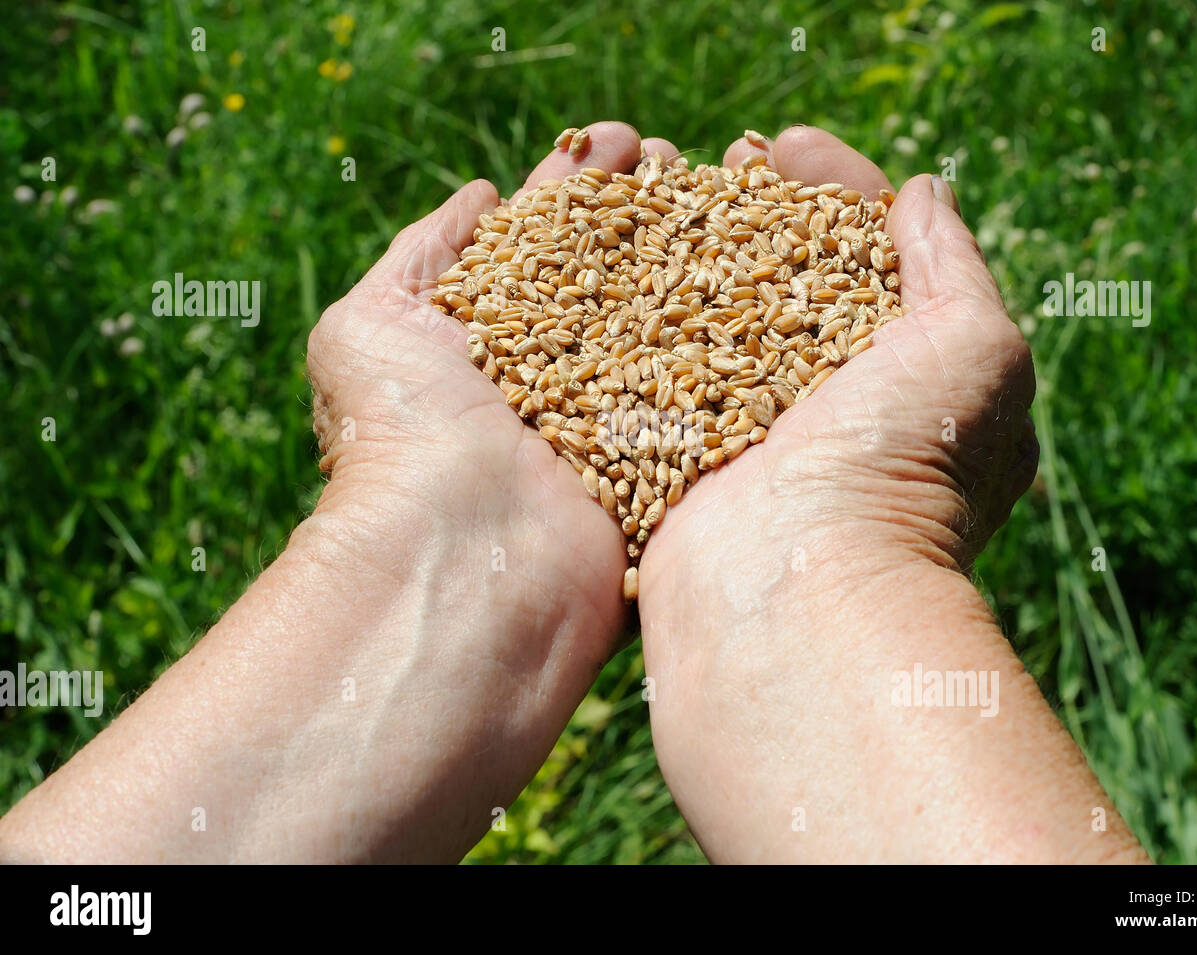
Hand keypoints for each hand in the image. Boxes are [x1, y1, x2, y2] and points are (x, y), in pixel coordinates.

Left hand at [0, 122, 672, 862]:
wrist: (461, 558)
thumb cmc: (400, 436)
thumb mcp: (367, 326)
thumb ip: (420, 257)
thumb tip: (478, 197)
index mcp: (491, 343)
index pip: (543, 246)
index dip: (577, 191)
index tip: (615, 142)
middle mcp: (558, 378)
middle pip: (614, 275)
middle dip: (645, 211)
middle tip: (674, 159)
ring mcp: (619, 418)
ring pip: (672, 318)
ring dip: (699, 250)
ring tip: (730, 184)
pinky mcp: (670, 461)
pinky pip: (718, 386)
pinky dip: (745, 329)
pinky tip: (768, 265)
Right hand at [641, 125, 1036, 589]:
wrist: (798, 587)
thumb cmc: (905, 466)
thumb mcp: (978, 351)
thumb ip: (953, 266)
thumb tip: (925, 191)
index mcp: (904, 373)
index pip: (866, 253)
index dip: (833, 190)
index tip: (789, 146)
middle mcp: (828, 398)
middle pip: (789, 274)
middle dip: (761, 209)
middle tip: (727, 158)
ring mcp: (751, 424)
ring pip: (720, 310)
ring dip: (697, 245)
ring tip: (663, 187)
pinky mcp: (681, 447)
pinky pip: (658, 360)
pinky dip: (642, 308)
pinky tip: (619, 255)